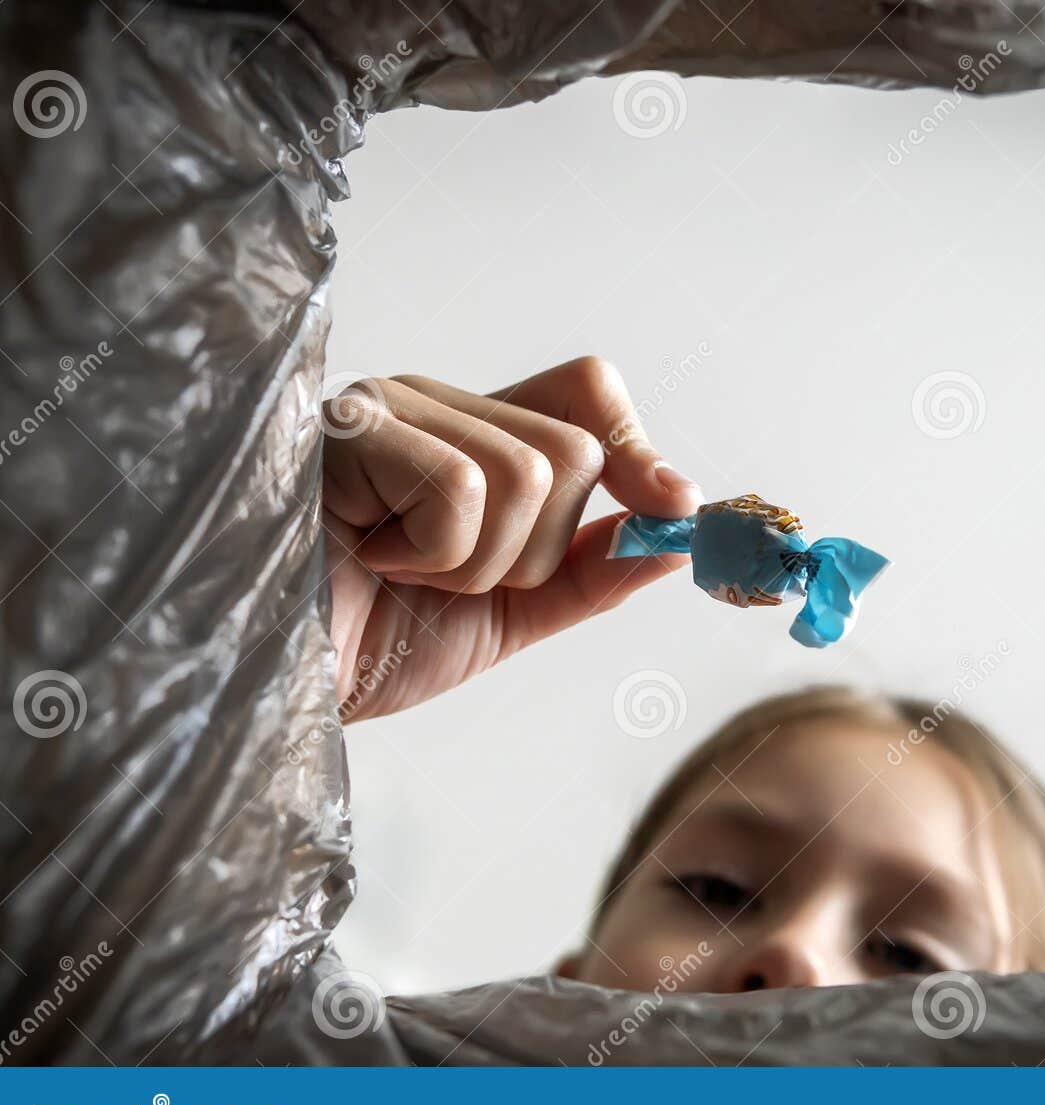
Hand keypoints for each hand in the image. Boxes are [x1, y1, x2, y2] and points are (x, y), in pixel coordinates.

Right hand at [321, 357, 700, 720]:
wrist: (281, 686)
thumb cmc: (375, 642)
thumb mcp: (511, 614)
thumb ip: (593, 571)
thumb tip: (677, 531)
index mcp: (477, 436)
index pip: (586, 393)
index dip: (640, 447)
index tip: (676, 506)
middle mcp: (438, 405)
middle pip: (576, 450)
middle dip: (537, 553)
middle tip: (452, 578)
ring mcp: (391, 407)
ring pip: (532, 472)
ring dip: (480, 563)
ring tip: (404, 572)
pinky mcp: (351, 429)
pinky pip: (465, 485)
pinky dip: (435, 553)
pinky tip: (372, 559)